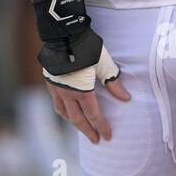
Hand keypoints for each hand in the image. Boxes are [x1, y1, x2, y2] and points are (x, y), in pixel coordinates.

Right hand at [29, 0, 130, 142]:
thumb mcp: (104, 64)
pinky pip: (56, 102)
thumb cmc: (86, 48)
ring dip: (73, 122)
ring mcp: (55, 88)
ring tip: (81, 127)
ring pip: (63, 112)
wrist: (62, 34)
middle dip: (87, 130)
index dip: (101, 127)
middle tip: (95, 140)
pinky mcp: (49, 81)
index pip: (93, 115)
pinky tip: (68, 110)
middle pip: (77, 119)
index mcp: (81, 91)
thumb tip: (125, 98)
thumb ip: (114, 82)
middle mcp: (66, 94)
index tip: (107, 137)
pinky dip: (64, 110)